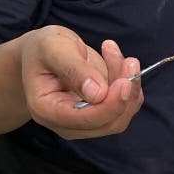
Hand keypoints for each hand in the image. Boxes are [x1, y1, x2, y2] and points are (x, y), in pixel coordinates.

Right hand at [20, 25, 142, 139]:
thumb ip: (73, 69)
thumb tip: (98, 94)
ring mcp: (86, 124)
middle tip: (130, 61)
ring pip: (122, 115)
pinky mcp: (102, 116)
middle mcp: (67, 124)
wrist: (45, 54)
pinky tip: (117, 60)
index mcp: (47, 110)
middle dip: (124, 92)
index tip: (125, 82)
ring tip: (114, 52)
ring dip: (129, 85)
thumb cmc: (43, 50)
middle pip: (109, 121)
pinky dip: (130, 84)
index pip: (86, 119)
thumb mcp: (53, 48)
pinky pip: (126, 107)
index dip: (110, 105)